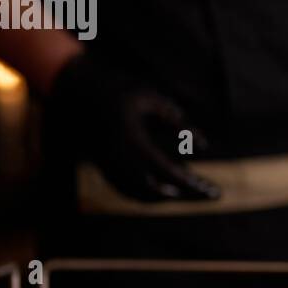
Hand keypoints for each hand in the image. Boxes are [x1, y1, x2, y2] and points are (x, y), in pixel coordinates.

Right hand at [47, 54, 220, 202]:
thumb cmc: (117, 91)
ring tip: (198, 188)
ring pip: (142, 194)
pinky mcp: (104, 169)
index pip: (166, 172)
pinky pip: (130, 190)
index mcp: (130, 140)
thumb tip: (203, 145)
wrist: (73, 93)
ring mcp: (108, 166)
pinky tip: (173, 187)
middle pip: (157, 190)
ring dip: (170, 195)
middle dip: (187, 194)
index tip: (213, 190)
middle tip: (212, 194)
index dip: (191, 184)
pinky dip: (153, 193)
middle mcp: (118, 159)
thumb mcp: (150, 99)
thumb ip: (176, 122)